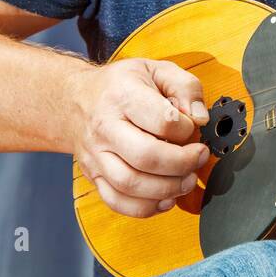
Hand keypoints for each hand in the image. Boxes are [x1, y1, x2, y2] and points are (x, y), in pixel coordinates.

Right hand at [65, 58, 211, 217]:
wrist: (76, 101)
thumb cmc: (121, 85)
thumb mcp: (156, 69)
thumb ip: (185, 87)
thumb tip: (199, 118)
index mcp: (123, 96)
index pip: (163, 121)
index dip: (186, 129)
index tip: (193, 127)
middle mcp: (105, 127)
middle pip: (146, 157)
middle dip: (182, 163)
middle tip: (198, 158)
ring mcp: (96, 155)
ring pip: (131, 184)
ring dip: (167, 189)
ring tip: (187, 180)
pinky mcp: (93, 176)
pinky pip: (117, 201)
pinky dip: (146, 207)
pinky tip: (166, 198)